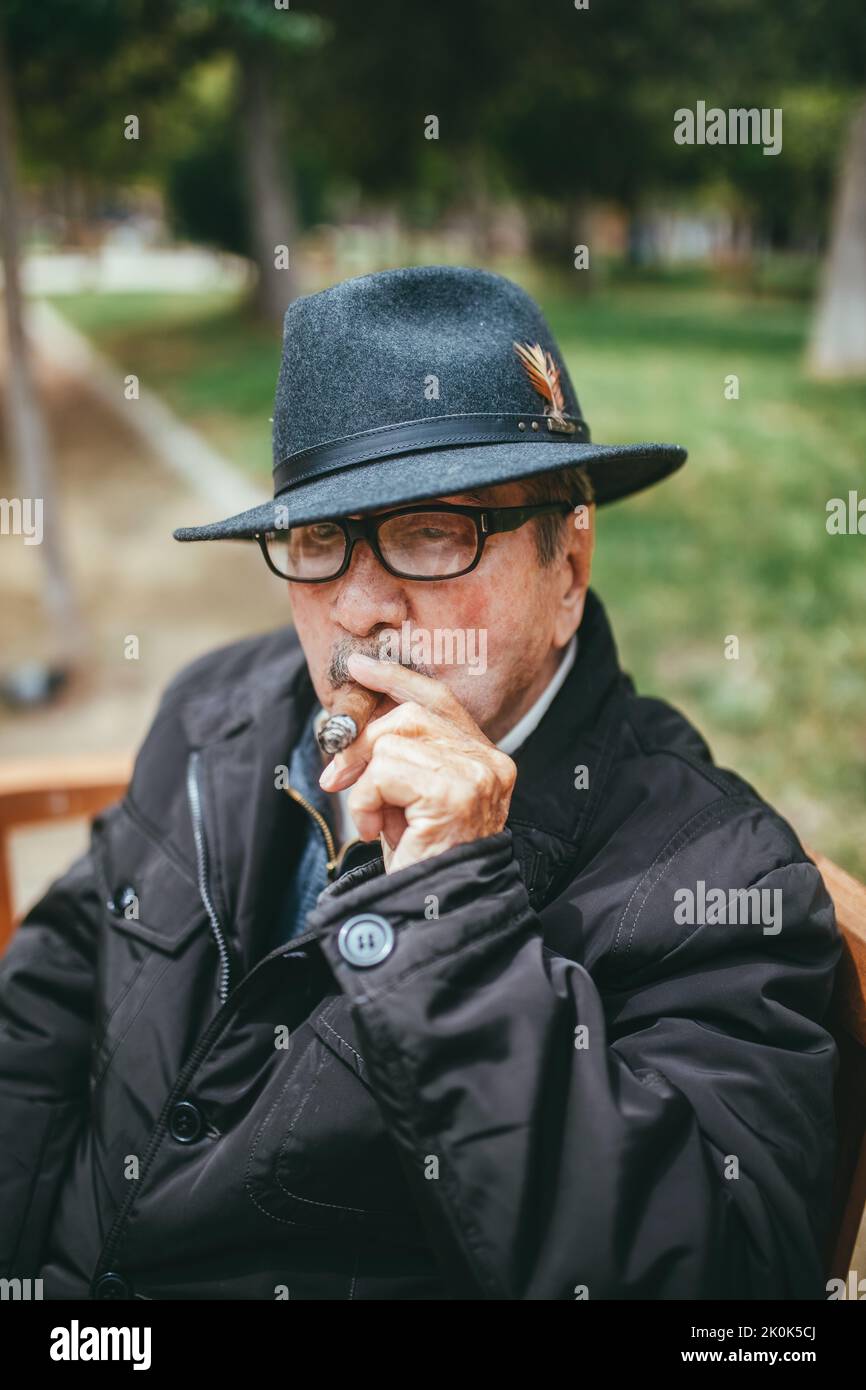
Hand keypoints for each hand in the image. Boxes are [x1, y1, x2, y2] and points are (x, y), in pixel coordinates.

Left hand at [318, 653, 516, 873]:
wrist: (438, 914)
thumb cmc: (422, 864)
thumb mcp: (409, 802)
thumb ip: (399, 759)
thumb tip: (353, 727)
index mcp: (485, 760)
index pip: (440, 700)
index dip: (397, 679)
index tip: (361, 668)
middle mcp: (489, 762)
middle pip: (410, 715)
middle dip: (362, 741)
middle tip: (336, 778)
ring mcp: (475, 775)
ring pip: (392, 741)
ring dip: (365, 783)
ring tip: (374, 820)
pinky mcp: (453, 793)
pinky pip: (383, 772)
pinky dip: (364, 801)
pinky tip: (376, 830)